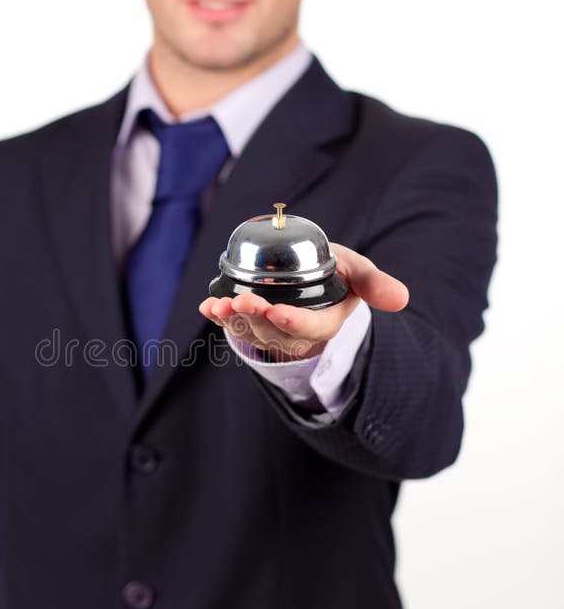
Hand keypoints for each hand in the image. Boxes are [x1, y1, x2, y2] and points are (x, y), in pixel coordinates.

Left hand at [198, 243, 408, 360]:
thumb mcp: (357, 274)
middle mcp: (295, 334)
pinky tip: (207, 306)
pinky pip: (233, 324)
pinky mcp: (250, 324)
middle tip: (240, 302)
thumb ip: (375, 285)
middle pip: (273, 331)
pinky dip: (218, 316)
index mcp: (324, 323)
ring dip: (232, 318)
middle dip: (255, 318)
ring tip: (218, 305)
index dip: (293, 322)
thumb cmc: (336, 276)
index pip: (310, 328)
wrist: (312, 282)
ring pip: (250, 330)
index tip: (277, 311)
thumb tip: (402, 299)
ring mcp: (270, 332)